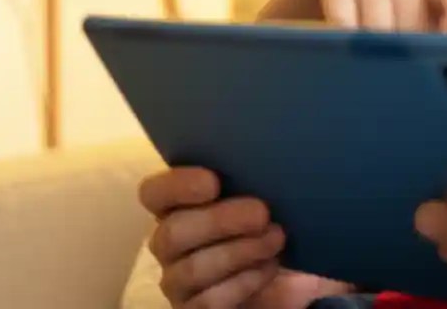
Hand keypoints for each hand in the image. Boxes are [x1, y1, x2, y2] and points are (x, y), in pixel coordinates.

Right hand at [138, 167, 351, 308]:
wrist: (292, 278)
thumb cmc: (271, 226)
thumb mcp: (268, 197)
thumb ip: (256, 177)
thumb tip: (276, 152)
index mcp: (178, 207)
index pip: (154, 193)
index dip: (176, 185)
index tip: (213, 181)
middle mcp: (170, 243)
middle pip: (173, 232)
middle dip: (220, 221)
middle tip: (262, 213)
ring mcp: (179, 281)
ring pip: (191, 269)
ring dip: (239, 252)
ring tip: (276, 238)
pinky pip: (208, 302)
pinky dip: (243, 282)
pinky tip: (269, 268)